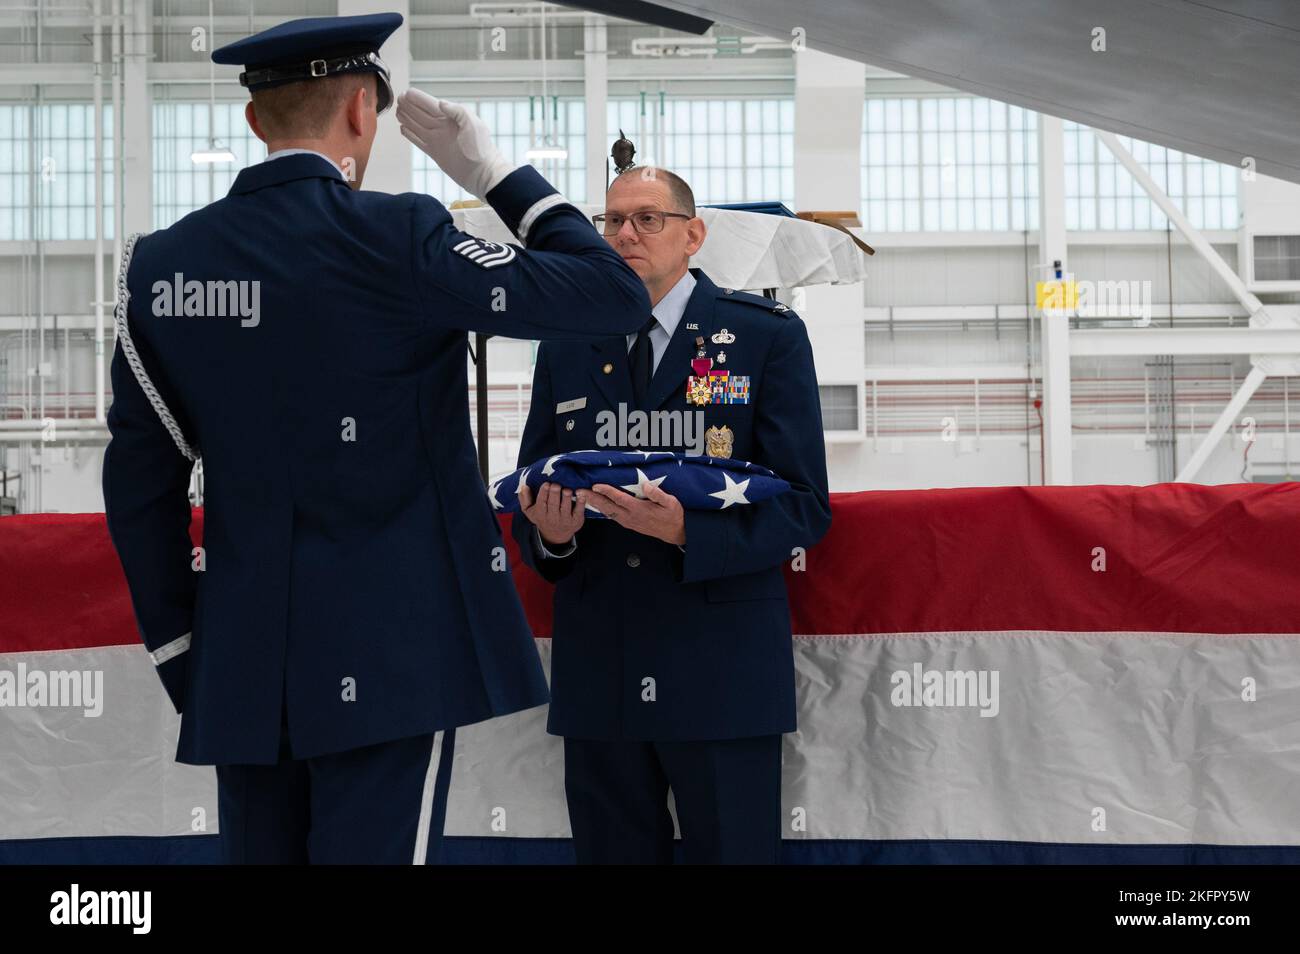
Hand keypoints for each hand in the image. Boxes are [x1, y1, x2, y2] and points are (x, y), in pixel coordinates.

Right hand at [396, 90, 514, 198]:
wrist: (483, 174)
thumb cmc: (481, 149)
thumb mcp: (473, 124)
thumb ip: (457, 111)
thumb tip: (440, 103)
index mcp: (451, 118)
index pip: (430, 104)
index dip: (418, 98)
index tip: (407, 92)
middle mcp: (442, 128)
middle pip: (421, 114)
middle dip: (409, 106)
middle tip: (399, 98)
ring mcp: (437, 140)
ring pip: (417, 126)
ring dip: (407, 118)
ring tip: (397, 111)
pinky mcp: (435, 153)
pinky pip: (419, 141)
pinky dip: (410, 135)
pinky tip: (403, 129)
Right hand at [519, 481, 584, 546]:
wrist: (556, 535)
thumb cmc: (543, 518)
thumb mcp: (530, 511)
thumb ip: (525, 499)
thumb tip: (524, 487)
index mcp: (541, 514)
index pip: (541, 502)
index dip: (543, 493)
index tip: (546, 484)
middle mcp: (553, 518)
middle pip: (553, 504)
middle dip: (554, 493)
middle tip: (556, 485)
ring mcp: (565, 520)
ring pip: (565, 507)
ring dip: (566, 497)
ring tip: (566, 489)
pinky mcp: (576, 520)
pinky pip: (579, 511)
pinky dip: (580, 503)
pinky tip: (581, 495)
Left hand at [582, 481, 685, 545]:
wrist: (676, 532)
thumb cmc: (673, 515)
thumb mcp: (671, 502)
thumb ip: (657, 494)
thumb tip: (646, 485)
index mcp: (639, 510)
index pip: (619, 499)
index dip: (606, 491)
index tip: (595, 485)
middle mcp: (631, 517)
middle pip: (608, 507)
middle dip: (593, 499)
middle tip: (580, 491)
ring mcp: (629, 522)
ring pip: (608, 512)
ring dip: (595, 505)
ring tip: (584, 497)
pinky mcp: (629, 524)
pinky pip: (613, 516)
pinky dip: (603, 510)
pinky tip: (597, 506)